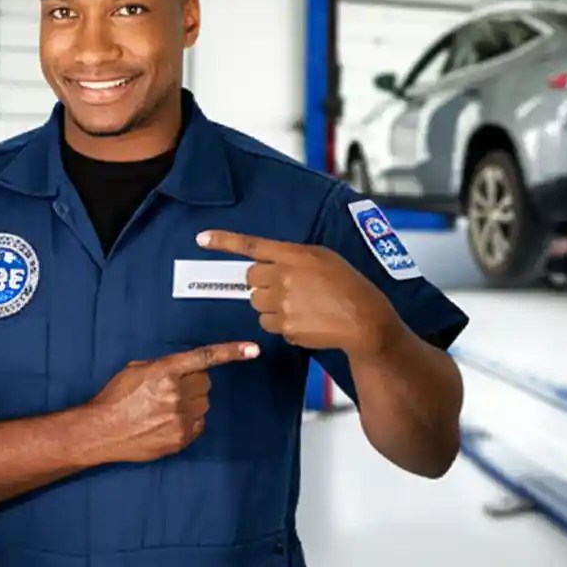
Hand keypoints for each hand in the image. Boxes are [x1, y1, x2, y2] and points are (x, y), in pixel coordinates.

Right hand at [87, 341, 259, 462]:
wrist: (100, 431)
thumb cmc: (115, 399)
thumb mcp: (136, 370)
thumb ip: (163, 366)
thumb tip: (181, 369)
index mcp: (165, 371)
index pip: (205, 357)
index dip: (232, 352)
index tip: (253, 350)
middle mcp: (176, 393)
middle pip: (205, 383)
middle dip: (192, 384)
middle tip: (170, 390)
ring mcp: (180, 418)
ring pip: (203, 404)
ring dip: (190, 403)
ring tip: (163, 409)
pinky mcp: (181, 438)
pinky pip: (198, 425)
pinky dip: (188, 423)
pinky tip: (166, 423)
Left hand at [196, 231, 401, 357]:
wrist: (364, 320)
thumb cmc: (349, 285)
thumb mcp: (324, 257)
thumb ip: (294, 256)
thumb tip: (270, 263)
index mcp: (295, 255)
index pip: (253, 246)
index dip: (225, 241)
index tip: (202, 238)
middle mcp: (284, 278)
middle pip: (251, 279)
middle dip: (262, 283)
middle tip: (285, 287)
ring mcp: (283, 305)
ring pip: (257, 303)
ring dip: (271, 304)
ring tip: (300, 305)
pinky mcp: (285, 328)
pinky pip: (271, 324)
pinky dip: (284, 323)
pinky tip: (307, 320)